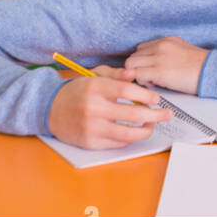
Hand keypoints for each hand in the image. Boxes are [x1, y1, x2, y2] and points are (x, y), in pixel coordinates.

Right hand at [47, 65, 172, 149]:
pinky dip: (130, 138)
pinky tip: (135, 131)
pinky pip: (117, 143)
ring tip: (153, 125)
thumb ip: (116, 74)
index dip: (147, 95)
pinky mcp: (90, 143)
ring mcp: (91, 128)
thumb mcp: (94, 75)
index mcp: (95, 88)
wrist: (49, 109)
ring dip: (146, 130)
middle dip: (156, 115)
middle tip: (168, 114)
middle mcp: (93, 108)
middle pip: (134, 113)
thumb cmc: (77, 91)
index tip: (157, 99)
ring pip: (128, 133)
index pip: (128, 91)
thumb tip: (135, 75)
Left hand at [124, 35, 208, 94]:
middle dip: (137, 68)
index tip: (150, 70)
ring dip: (137, 75)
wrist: (212, 71)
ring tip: (151, 82)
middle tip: (149, 78)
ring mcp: (158, 58)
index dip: (143, 61)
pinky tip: (154, 85)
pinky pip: (136, 75)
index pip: (141, 48)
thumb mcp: (183, 51)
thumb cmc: (201, 66)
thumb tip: (154, 64)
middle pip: (133, 56)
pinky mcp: (158, 71)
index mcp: (167, 40)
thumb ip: (167, 53)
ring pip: (130, 65)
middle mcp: (160, 46)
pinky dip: (141, 82)